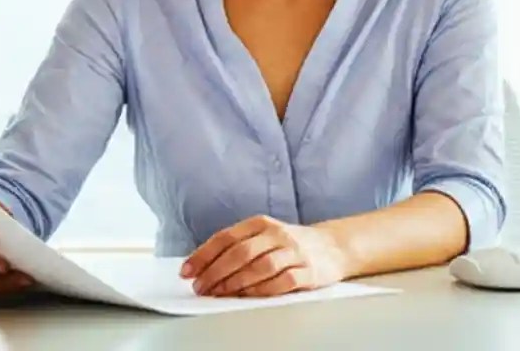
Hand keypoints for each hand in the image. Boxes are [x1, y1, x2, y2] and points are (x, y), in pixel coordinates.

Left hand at [180, 215, 348, 297]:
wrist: (333, 246)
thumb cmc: (288, 244)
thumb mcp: (262, 236)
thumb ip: (236, 247)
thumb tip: (201, 267)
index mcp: (260, 223)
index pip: (226, 237)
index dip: (203, 255)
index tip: (186, 271)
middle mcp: (277, 234)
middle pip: (241, 253)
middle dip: (216, 272)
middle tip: (200, 287)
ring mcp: (295, 252)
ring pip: (261, 267)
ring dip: (236, 282)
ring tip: (219, 293)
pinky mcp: (309, 271)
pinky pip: (283, 282)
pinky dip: (263, 290)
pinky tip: (248, 296)